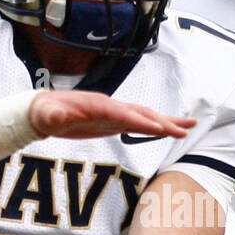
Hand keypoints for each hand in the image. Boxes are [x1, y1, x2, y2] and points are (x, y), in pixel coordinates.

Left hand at [28, 90, 196, 140]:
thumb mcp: (46, 115)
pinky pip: (139, 123)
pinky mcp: (114, 121)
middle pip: (141, 113)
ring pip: (145, 116)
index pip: (123, 113)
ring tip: (190, 125)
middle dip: (163, 121)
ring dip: (166, 121)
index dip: (141, 121)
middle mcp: (110, 106)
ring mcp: (114, 113)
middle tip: (185, 129)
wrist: (44, 109)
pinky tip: (168, 130)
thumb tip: (55, 116)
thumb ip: (53, 116)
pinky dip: (155, 126)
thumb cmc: (45, 112)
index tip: (159, 128)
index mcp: (97, 105)